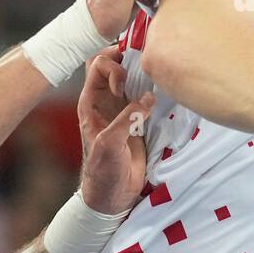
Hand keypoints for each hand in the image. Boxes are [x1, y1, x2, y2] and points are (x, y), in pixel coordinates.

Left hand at [78, 48, 153, 214]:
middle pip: (112, 63)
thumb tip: (147, 98)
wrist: (113, 194)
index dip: (112, 65)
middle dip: (127, 58)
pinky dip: (154, 88)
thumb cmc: (103, 170)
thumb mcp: (110, 143)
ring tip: (155, 75)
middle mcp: (106, 100)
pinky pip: (145, 94)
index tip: (124, 82)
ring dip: (142, 72)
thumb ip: (126, 119)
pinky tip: (162, 92)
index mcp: (91, 102)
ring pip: (130, 76)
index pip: (97, 65)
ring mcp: (123, 108)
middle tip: (142, 68)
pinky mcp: (139, 118)